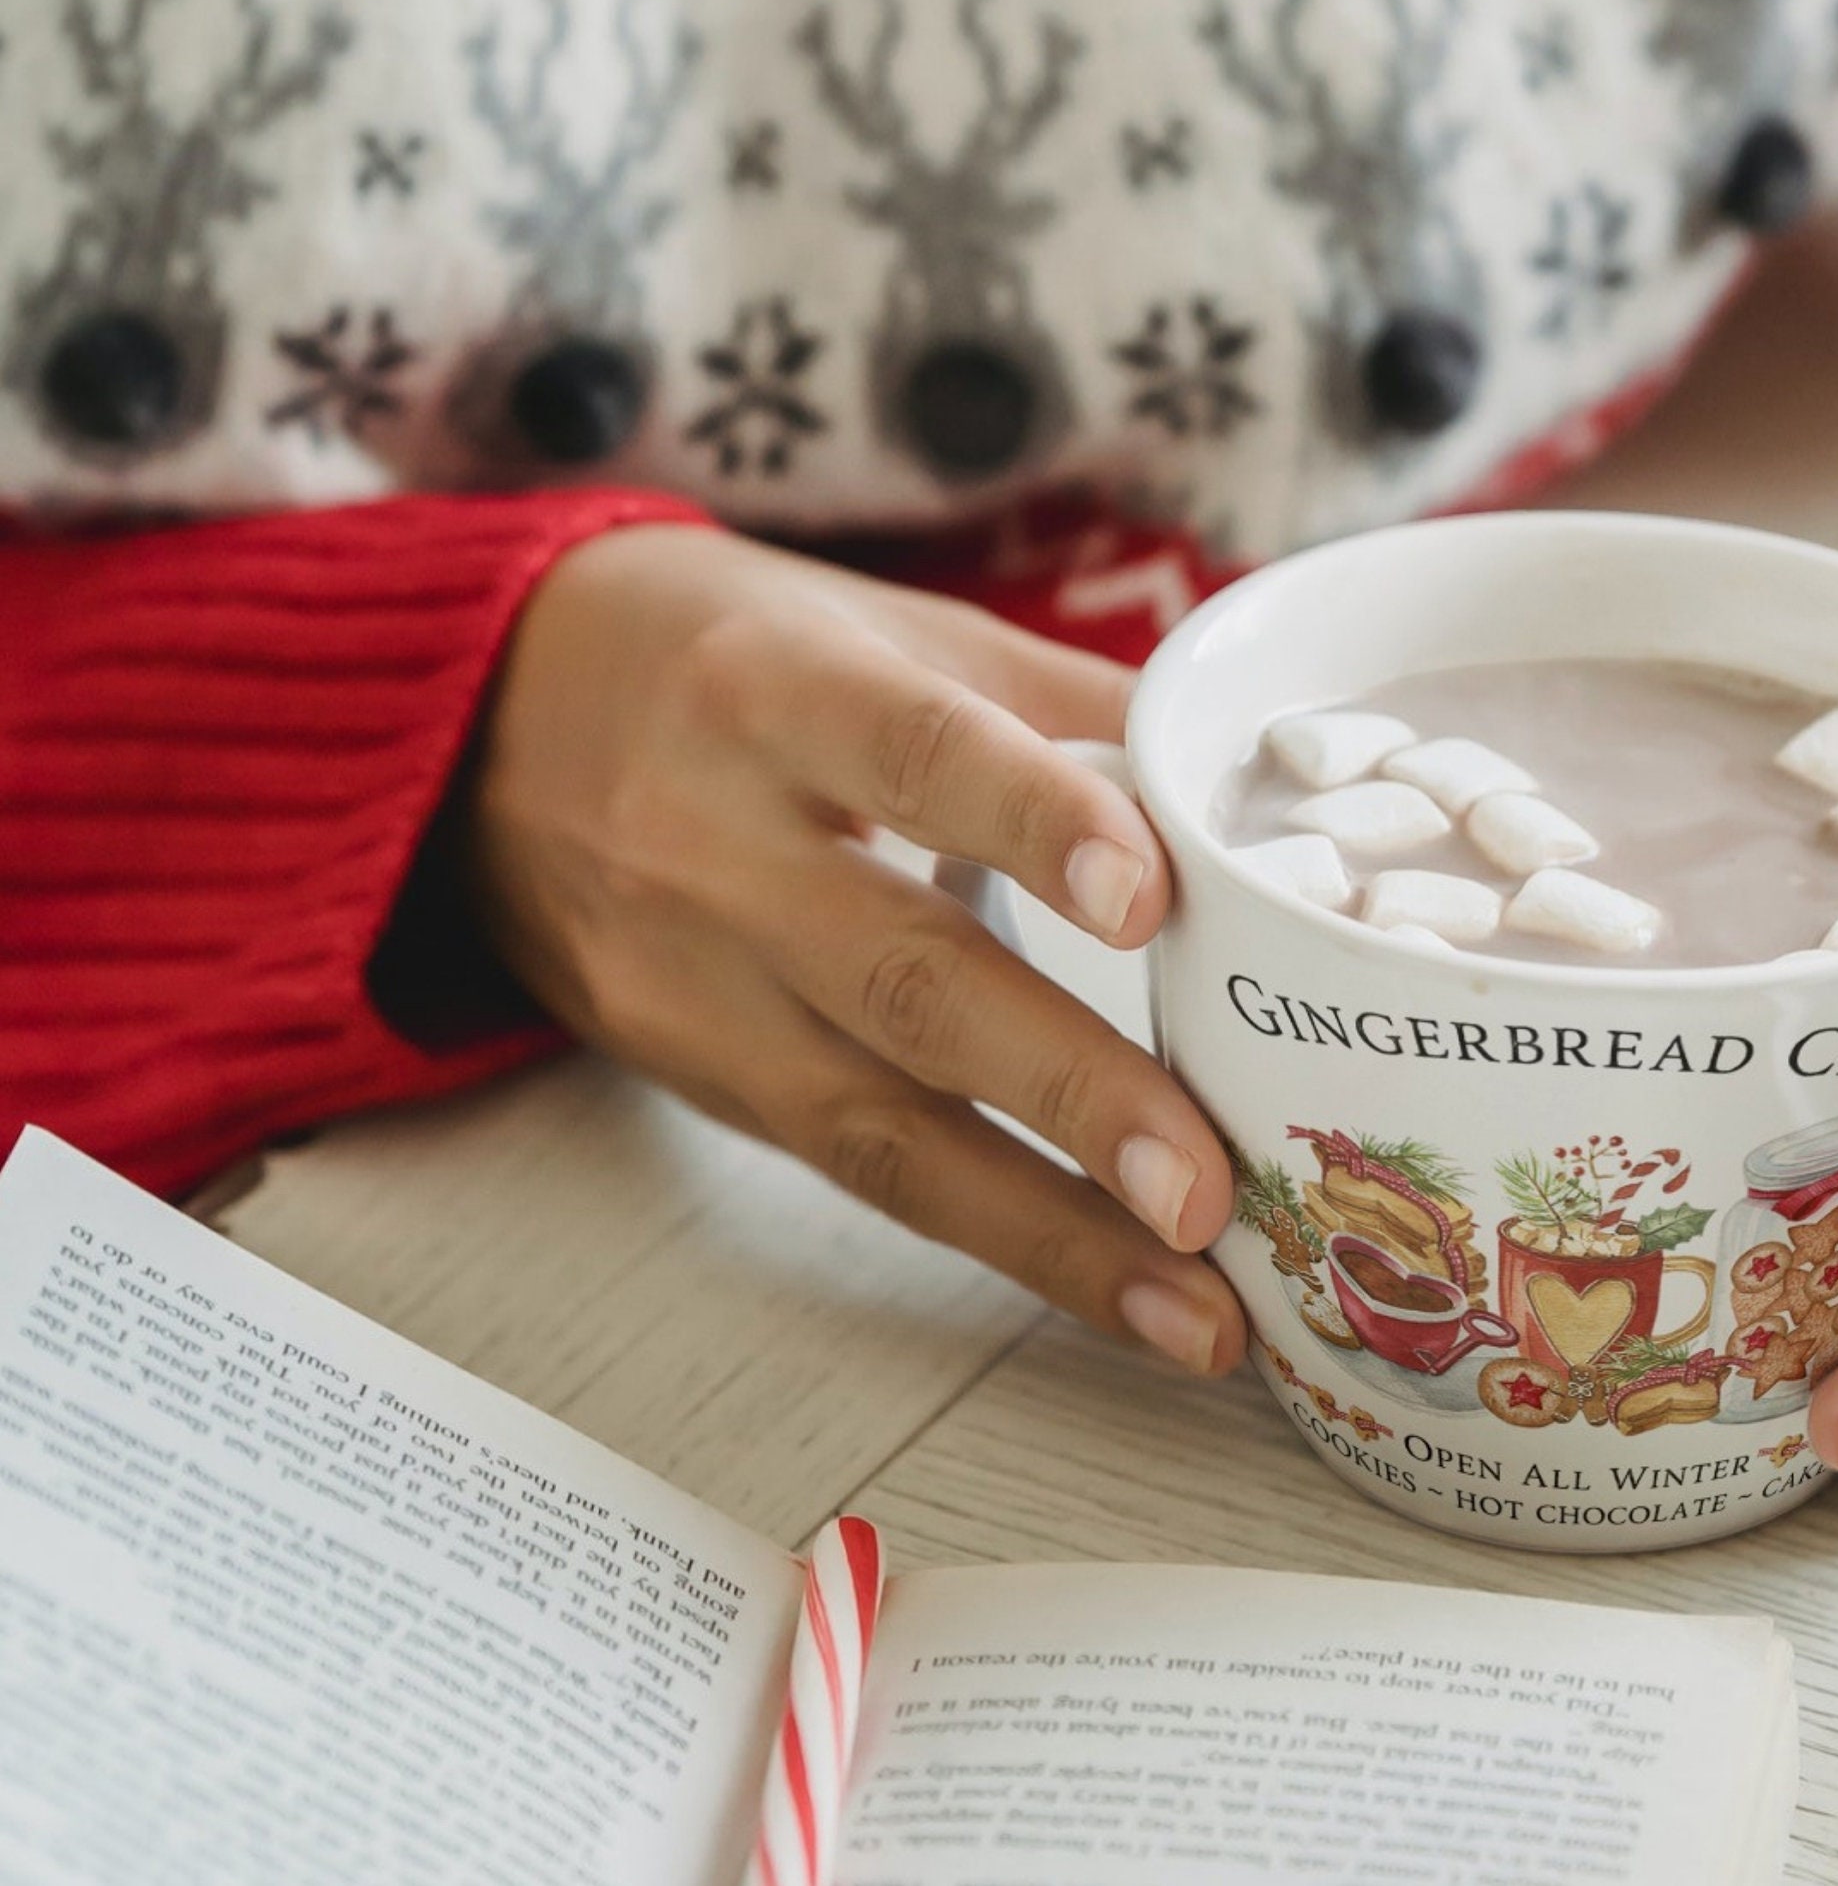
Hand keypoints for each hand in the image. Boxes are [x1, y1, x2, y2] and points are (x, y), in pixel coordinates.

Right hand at [465, 522, 1241, 1373]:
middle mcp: (716, 844)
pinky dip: (998, 1235)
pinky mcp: (694, 1077)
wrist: (480, 723)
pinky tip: (1115, 1288)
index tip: (1148, 897)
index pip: (915, 751)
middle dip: (1068, 1091)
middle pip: (903, 977)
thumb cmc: (735, 659)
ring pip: (877, 1125)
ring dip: (1051, 1232)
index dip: (1031, 821)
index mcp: (781, 692)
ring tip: (1197, 1309)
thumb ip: (1068, 703)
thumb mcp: (889, 632)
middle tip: (1205, 1188)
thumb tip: (1254, 778)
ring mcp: (690, 981)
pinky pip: (857, 1168)